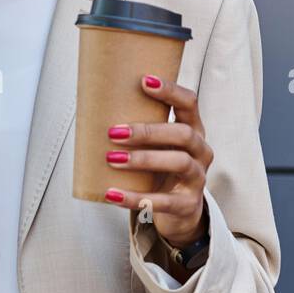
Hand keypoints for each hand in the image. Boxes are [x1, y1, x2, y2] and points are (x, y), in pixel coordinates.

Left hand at [103, 73, 211, 247]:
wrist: (178, 212)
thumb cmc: (160, 170)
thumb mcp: (157, 147)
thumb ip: (139, 129)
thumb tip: (92, 110)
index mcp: (193, 130)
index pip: (189, 103)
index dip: (170, 91)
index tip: (144, 81)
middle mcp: (201, 151)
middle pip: (183, 133)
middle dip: (148, 131)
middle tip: (114, 132)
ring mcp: (197, 178)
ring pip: (178, 162)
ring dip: (143, 159)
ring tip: (112, 159)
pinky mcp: (187, 204)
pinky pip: (162, 201)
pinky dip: (135, 197)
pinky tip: (113, 194)